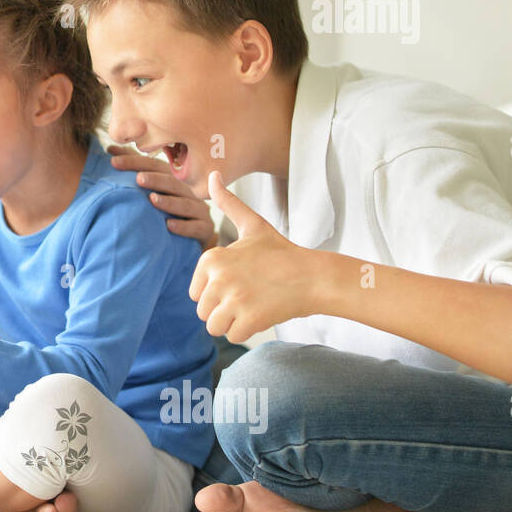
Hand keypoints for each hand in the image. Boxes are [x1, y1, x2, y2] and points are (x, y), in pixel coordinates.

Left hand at [108, 144, 216, 250]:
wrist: (192, 241)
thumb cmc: (167, 212)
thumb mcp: (152, 190)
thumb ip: (134, 169)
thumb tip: (111, 149)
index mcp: (173, 181)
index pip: (155, 166)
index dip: (135, 162)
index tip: (113, 162)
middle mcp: (187, 192)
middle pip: (172, 183)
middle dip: (155, 179)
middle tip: (138, 179)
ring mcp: (198, 210)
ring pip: (185, 203)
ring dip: (168, 202)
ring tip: (152, 200)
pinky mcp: (205, 229)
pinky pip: (196, 227)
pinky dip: (183, 226)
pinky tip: (168, 225)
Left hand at [188, 172, 321, 342]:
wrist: (315, 276)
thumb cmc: (282, 253)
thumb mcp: (253, 225)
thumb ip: (228, 203)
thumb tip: (212, 175)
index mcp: (212, 258)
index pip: (196, 293)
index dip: (217, 293)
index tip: (241, 282)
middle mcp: (218, 278)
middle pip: (203, 312)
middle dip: (224, 311)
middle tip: (250, 296)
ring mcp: (234, 299)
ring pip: (214, 327)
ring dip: (233, 323)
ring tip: (254, 306)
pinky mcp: (249, 318)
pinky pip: (233, 336)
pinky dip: (247, 331)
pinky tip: (262, 314)